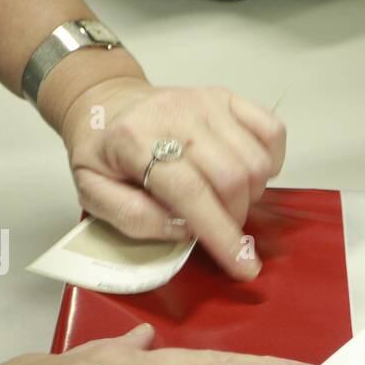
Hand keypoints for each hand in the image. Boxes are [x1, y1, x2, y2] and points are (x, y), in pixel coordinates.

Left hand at [60, 78, 285, 280]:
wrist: (106, 104)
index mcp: (134, 140)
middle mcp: (176, 114)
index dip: (221, 234)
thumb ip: (133, 217)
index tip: (244, 267)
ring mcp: (206, 102)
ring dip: (251, 193)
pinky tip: (247, 174)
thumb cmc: (102, 152)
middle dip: (234, 217)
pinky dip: (271, 161)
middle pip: (232, 178)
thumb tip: (183, 228)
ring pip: (256, 160)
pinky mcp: (227, 97)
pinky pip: (272, 130)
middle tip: (216, 225)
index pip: (191, 192)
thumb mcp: (92, 193)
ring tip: (225, 199)